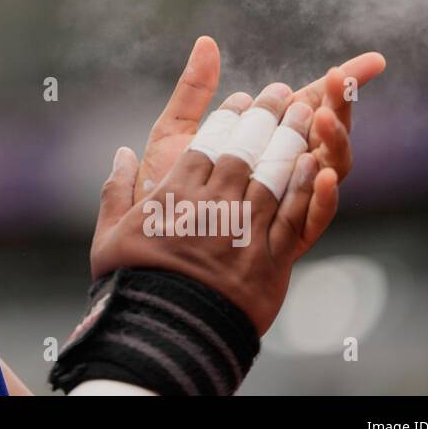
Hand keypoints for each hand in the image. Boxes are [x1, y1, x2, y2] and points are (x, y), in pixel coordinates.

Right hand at [91, 87, 321, 334]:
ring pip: (273, 174)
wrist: (165, 335)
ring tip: (305, 113)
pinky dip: (308, 189)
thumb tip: (120, 154)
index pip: (207, 143)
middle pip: (245, 150)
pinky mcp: (269, 261)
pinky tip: (318, 166)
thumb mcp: (109, 235)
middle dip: (265, 117)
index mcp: (175, 196)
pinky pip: (294, 217)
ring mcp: (243, 231)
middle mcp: (212, 206)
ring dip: (291, 141)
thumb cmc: (131, 286)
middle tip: (280, 93)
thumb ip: (115, 190)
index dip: (228, 118)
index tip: (242, 100)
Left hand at [133, 37, 385, 219]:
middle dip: (340, 105)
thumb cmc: (161, 198)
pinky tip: (320, 171)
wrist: (150, 263)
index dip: (337, 84)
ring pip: (328, 170)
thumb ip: (192, 92)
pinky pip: (313, 219)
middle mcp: (284, 174)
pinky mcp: (284, 243)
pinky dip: (322, 196)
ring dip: (331, 142)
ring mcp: (289, 207)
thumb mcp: (173, 137)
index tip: (361, 64)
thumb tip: (206, 42)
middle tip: (340, 79)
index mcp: (264, 146)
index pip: (310, 106)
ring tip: (322, 115)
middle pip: (326, 135)